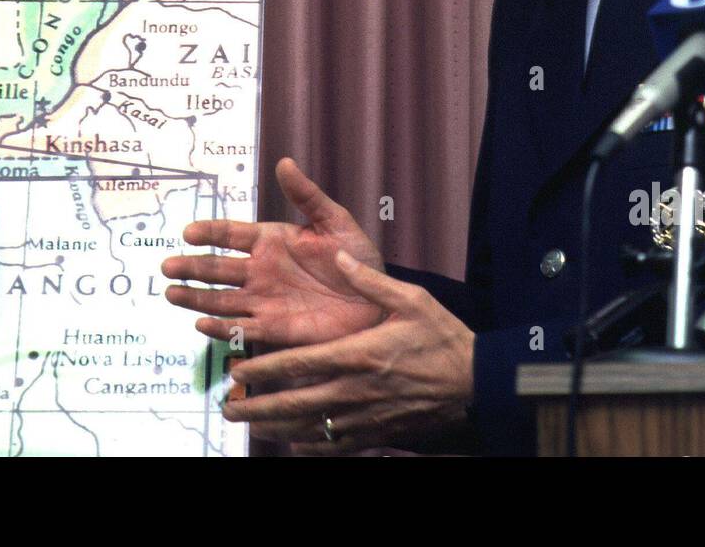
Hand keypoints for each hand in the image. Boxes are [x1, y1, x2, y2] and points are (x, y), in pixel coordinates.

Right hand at [161, 157, 384, 347]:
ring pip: (221, 299)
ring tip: (171, 294)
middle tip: (167, 266)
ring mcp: (264, 300)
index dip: (210, 232)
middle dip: (192, 266)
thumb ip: (307, 195)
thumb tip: (284, 162)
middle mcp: (261, 271)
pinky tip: (202, 323)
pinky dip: (220, 327)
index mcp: (272, 241)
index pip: (232, 234)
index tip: (189, 232)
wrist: (377, 301)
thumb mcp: (335, 221)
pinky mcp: (274, 329)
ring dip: (195, 297)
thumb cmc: (358, 258)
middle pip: (217, 268)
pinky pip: (242, 328)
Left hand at [223, 250, 475, 454]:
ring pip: (308, 429)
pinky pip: (334, 446)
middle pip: (293, 403)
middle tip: (229, 405)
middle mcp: (354, 390)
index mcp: (357, 354)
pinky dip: (309, 447)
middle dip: (257, 406)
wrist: (475, 380)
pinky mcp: (376, 432)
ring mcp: (364, 416)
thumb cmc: (442, 337)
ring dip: (274, 428)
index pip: (298, 364)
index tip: (238, 369)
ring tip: (248, 425)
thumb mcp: (410, 299)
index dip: (264, 368)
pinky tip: (292, 444)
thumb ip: (369, 281)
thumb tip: (338, 257)